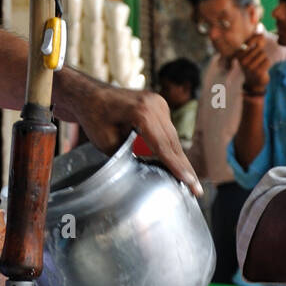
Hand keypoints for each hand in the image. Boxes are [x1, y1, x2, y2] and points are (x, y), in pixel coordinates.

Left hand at [74, 82, 201, 195]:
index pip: (163, 146)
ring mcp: (159, 102)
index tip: (189, 182)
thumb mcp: (107, 143)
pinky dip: (170, 147)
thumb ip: (128, 155)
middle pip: (173, 142)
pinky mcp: (159, 105)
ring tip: (190, 182)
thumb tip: (147, 169)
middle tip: (196, 190)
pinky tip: (178, 165)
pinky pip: (167, 130)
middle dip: (184, 167)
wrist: (89, 95)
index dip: (177, 167)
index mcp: (142, 112)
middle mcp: (155, 104)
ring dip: (179, 159)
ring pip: (172, 137)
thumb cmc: (94, 118)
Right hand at [236, 39, 270, 93]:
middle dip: (261, 53)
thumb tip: (260, 30)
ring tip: (258, 65)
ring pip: (264, 55)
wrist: (253, 82)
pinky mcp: (258, 72)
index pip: (252, 39)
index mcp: (239, 54)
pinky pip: (267, 61)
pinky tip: (262, 69)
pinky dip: (267, 64)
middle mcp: (242, 60)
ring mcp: (250, 67)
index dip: (259, 39)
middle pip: (259, 48)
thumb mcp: (249, 53)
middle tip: (256, 60)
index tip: (260, 41)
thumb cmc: (253, 64)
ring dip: (264, 59)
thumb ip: (254, 41)